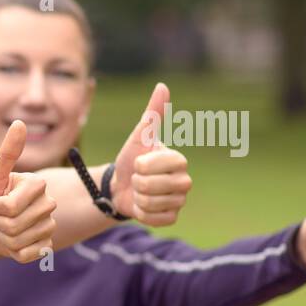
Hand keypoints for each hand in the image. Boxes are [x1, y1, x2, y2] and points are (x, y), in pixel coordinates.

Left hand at [0, 120, 57, 262]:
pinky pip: (30, 256)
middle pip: (17, 225)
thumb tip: (20, 122)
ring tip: (2, 227)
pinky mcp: (45, 245)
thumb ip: (7, 152)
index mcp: (38, 185)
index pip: (12, 206)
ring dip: (4, 238)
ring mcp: (49, 225)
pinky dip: (14, 252)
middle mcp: (49, 203)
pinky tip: (11, 242)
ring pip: (21, 241)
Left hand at [109, 82, 191, 224]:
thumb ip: (152, 114)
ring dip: (138, 198)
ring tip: (140, 191)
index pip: (159, 165)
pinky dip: (142, 213)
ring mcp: (180, 200)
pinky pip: (155, 218)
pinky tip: (142, 206)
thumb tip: (162, 86)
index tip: (140, 163)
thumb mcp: (139, 136)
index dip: (142, 166)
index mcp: (180, 160)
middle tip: (138, 179)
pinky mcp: (172, 217)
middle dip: (138, 183)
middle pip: (155, 186)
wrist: (120, 185)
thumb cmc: (131, 159)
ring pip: (152, 203)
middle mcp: (185, 180)